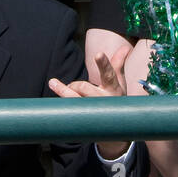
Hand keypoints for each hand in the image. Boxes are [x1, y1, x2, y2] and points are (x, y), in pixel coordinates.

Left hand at [49, 44, 132, 159]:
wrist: (117, 128)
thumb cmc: (116, 100)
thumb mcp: (119, 83)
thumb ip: (117, 64)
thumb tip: (125, 48)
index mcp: (113, 89)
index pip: (109, 74)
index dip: (104, 64)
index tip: (98, 54)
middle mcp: (103, 100)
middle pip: (86, 88)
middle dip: (75, 84)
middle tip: (69, 85)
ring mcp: (93, 111)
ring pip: (76, 101)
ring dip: (63, 92)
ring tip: (52, 82)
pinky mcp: (85, 120)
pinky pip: (72, 112)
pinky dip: (64, 107)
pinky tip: (54, 106)